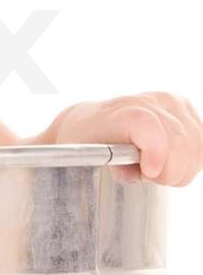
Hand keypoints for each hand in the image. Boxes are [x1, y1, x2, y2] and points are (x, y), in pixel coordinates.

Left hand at [50, 92, 202, 185]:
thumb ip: (112, 166)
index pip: (147, 125)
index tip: (149, 171)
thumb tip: (139, 170)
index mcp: (117, 113)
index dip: (155, 152)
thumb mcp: (84, 158)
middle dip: (166, 173)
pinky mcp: (186, 109)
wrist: (89, 123)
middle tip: (144, 172)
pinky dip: (189, 161)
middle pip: (180, 145)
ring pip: (196, 149)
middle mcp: (148, 101)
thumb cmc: (84, 142)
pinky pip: (202, 147)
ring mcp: (170, 103)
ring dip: (179, 168)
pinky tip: (168, 158)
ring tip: (153, 165)